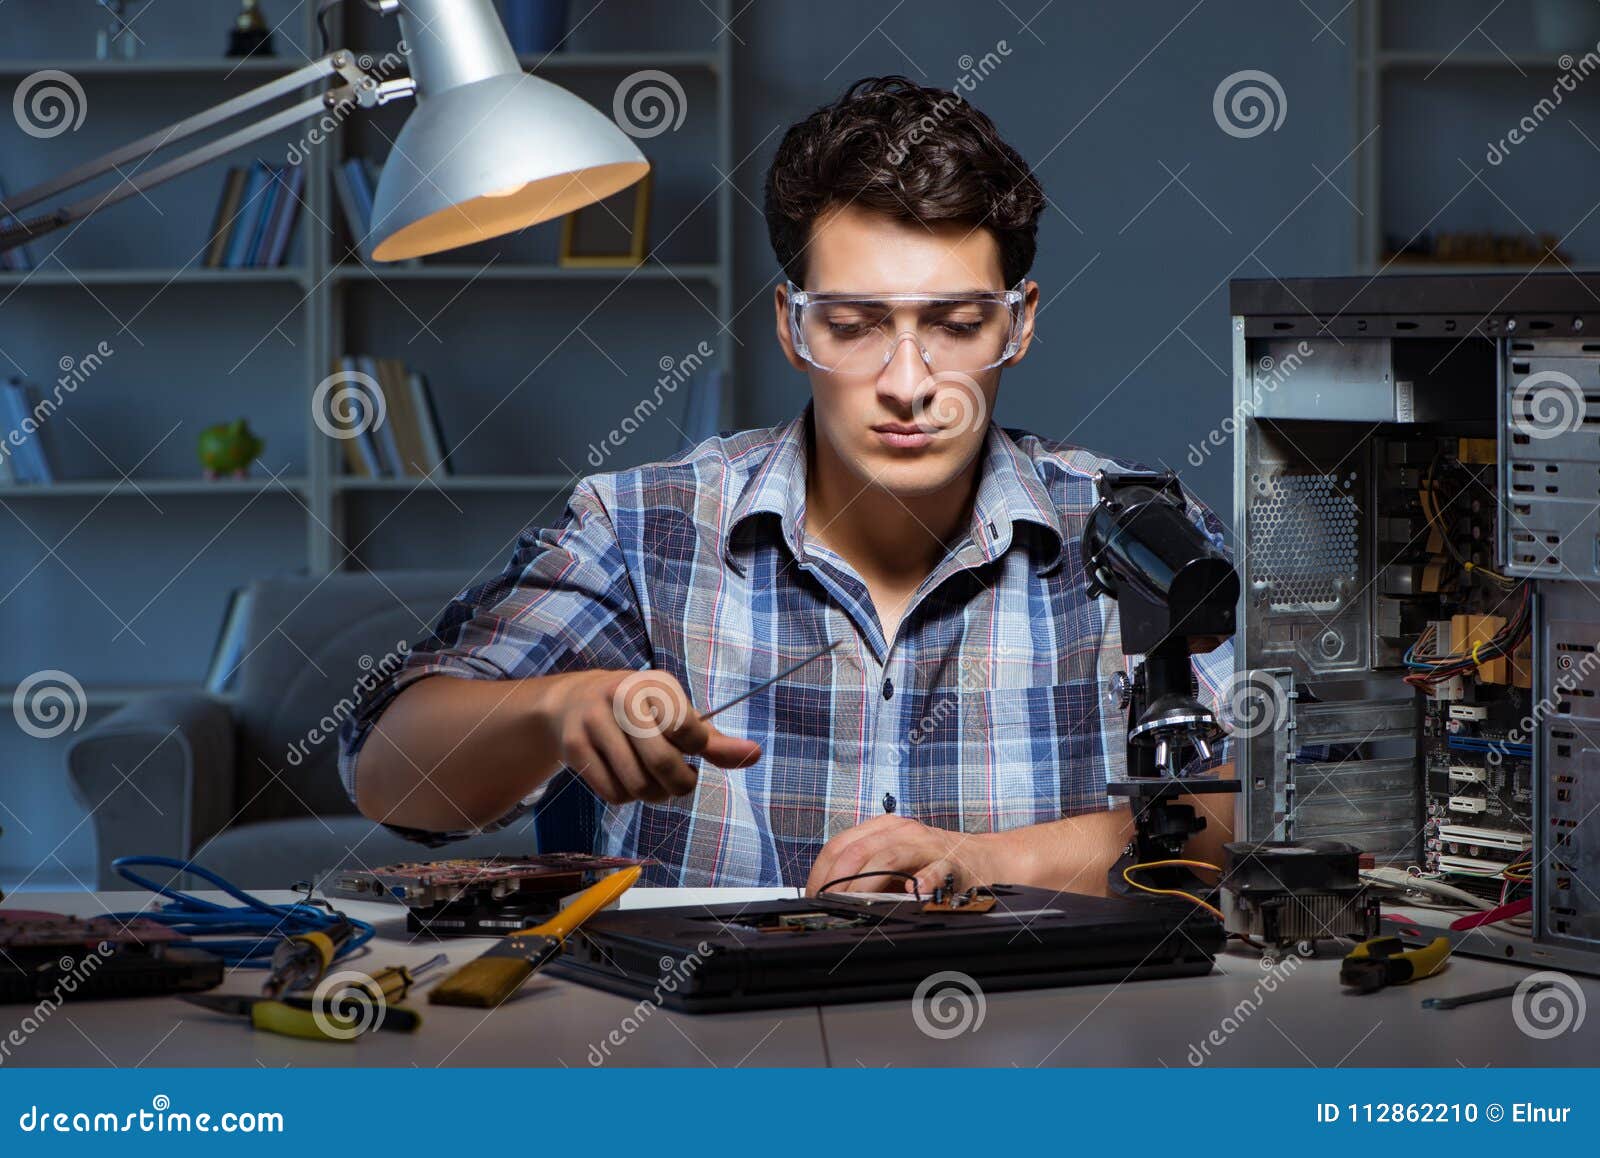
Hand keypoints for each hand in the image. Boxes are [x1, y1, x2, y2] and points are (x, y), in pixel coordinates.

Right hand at [537, 669, 761, 805]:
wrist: (574, 701)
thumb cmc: (640, 712)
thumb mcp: (676, 716)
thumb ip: (714, 741)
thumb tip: (755, 755)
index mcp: (654, 684)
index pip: (688, 730)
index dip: (695, 749)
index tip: (689, 747)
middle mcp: (621, 697)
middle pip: (662, 763)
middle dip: (680, 783)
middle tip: (682, 780)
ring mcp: (594, 721)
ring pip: (637, 784)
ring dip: (654, 795)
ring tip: (655, 782)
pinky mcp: (574, 747)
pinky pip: (613, 793)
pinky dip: (627, 797)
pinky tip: (627, 779)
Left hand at [805, 814, 1002, 897]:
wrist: (986, 859)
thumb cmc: (935, 863)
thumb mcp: (896, 861)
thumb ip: (868, 873)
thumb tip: (829, 898)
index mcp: (884, 829)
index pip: (840, 845)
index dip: (821, 872)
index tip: (813, 896)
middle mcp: (902, 831)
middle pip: (858, 850)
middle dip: (836, 880)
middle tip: (828, 906)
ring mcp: (927, 845)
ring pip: (888, 857)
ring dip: (865, 883)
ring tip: (851, 903)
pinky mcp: (952, 863)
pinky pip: (934, 870)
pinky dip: (922, 881)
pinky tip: (913, 891)